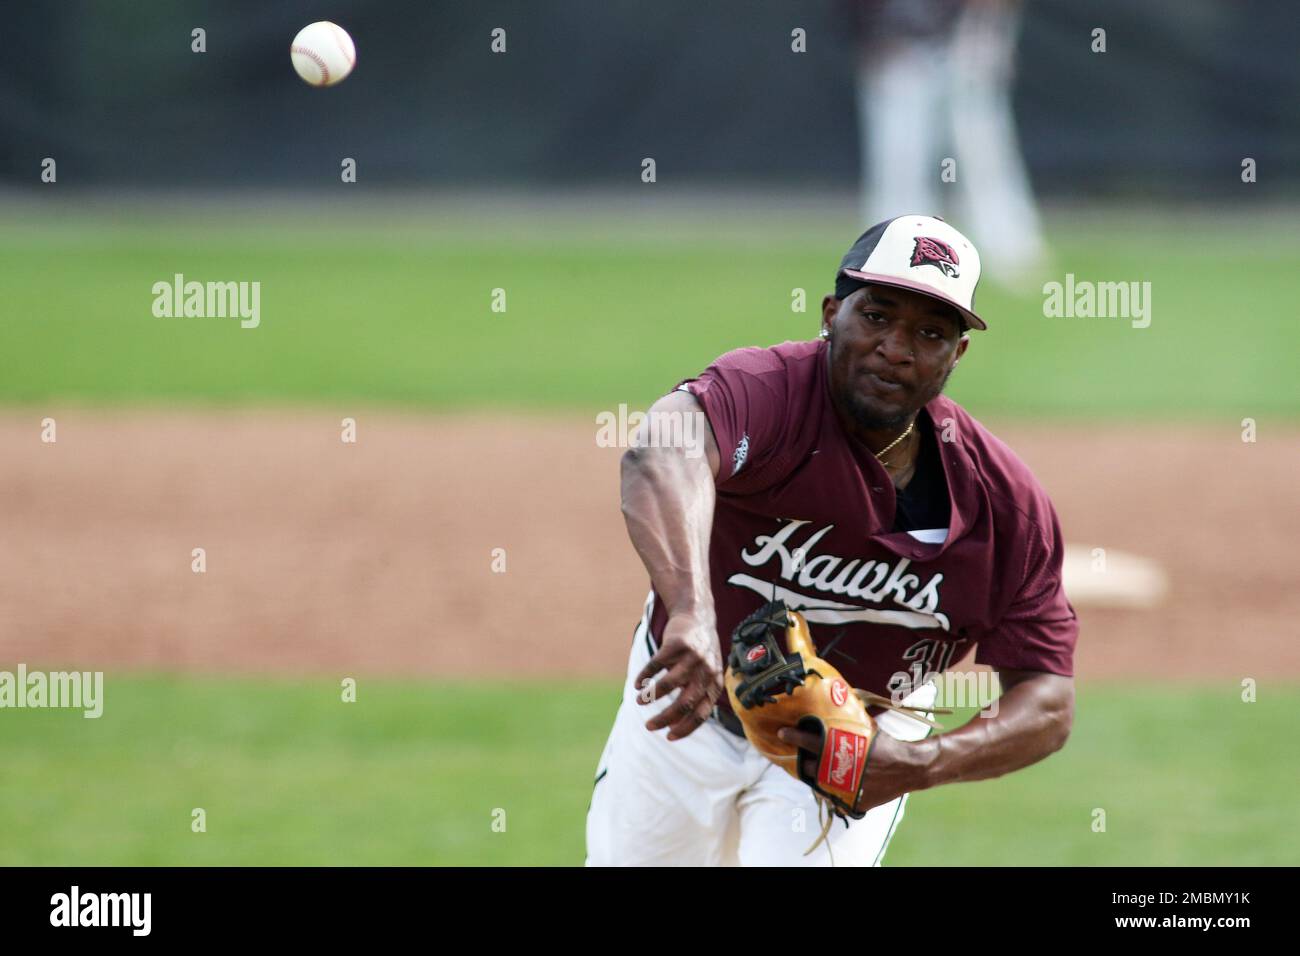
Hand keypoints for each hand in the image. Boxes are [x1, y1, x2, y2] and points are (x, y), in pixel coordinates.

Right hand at [635, 611, 722, 740]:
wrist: (697, 617)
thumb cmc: (698, 654)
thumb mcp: (706, 676)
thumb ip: (696, 697)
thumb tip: (676, 726)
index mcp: (714, 684)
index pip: (701, 714)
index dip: (685, 728)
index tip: (668, 737)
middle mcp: (706, 672)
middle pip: (684, 703)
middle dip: (664, 718)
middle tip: (649, 726)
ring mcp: (692, 657)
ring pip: (669, 684)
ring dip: (652, 697)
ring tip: (640, 701)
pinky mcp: (677, 644)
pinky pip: (657, 664)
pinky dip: (645, 676)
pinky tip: (638, 683)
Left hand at [777, 726, 933, 812]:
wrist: (908, 768)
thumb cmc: (886, 744)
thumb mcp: (865, 729)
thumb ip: (848, 722)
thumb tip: (836, 702)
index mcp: (840, 750)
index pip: (809, 742)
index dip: (794, 737)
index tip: (782, 733)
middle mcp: (838, 771)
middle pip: (810, 769)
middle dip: (805, 763)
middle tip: (805, 757)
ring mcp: (845, 790)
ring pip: (822, 785)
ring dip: (820, 777)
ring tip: (825, 770)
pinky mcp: (853, 803)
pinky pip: (836, 799)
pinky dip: (836, 791)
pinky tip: (840, 784)